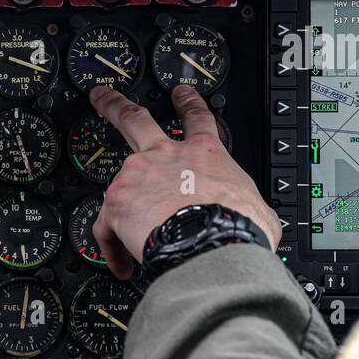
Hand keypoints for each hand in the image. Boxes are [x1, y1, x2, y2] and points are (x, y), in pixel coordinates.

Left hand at [90, 85, 279, 279]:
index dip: (188, 103)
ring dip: (115, 201)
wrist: (213, 242)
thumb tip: (254, 220)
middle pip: (135, 120)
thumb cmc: (238, 227)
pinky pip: (107, 227)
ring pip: (114, 180)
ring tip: (121, 227)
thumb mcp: (256, 207)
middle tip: (103, 96)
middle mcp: (166, 156)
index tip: (181, 94)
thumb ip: (244, 204)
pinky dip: (114, 247)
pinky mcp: (117, 202)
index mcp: (205, 155)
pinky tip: (124, 264)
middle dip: (115, 105)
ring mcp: (137, 176)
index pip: (197, 119)